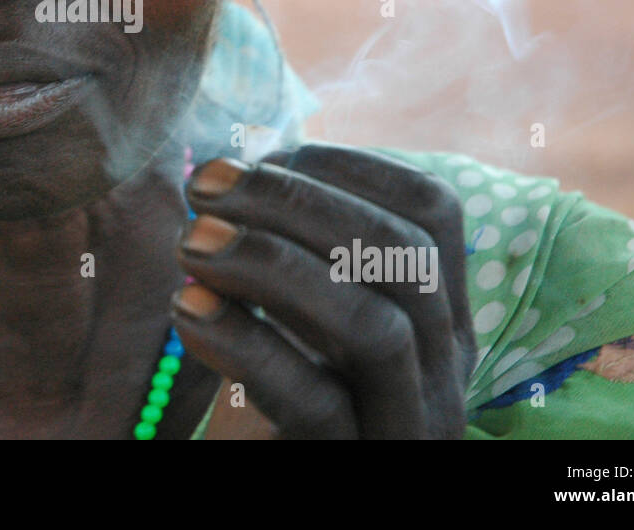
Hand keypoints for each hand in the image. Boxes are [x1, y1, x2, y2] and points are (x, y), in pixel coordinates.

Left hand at [172, 144, 474, 438]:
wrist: (302, 483)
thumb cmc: (299, 403)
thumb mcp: (316, 322)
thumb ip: (301, 256)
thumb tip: (236, 171)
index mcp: (444, 315)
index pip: (434, 212)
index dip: (352, 165)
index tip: (268, 150)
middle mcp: (446, 368)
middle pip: (400, 256)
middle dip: (296, 202)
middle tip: (205, 185)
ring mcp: (407, 425)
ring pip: (375, 326)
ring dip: (272, 266)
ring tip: (190, 240)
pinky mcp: (355, 467)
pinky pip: (315, 401)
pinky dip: (246, 344)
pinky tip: (186, 308)